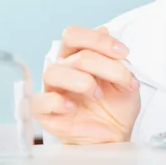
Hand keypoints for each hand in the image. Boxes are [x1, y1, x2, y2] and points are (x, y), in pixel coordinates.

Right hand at [32, 26, 140, 143]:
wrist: (115, 133)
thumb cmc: (117, 104)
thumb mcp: (126, 79)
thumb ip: (115, 57)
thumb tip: (103, 31)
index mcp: (77, 56)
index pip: (74, 35)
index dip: (98, 40)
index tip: (123, 52)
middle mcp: (63, 69)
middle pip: (74, 55)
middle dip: (106, 66)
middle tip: (124, 80)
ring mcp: (53, 90)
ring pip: (53, 72)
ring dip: (83, 82)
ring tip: (99, 95)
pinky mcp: (46, 114)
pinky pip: (40, 102)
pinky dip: (58, 102)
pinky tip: (74, 107)